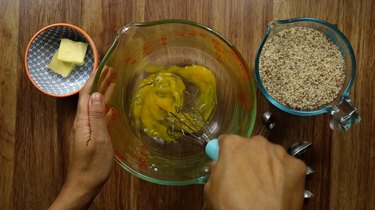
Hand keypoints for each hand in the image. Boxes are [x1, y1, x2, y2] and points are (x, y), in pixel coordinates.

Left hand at [49, 70, 113, 209]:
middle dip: (100, 83)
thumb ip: (97, 117)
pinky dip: (105, 108)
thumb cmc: (93, 166)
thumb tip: (96, 95)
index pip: (86, 95)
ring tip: (113, 82)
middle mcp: (81, 123)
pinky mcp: (90, 136)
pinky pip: (97, 117)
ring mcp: (85, 130)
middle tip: (112, 70)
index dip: (94, 79)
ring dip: (103, 94)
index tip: (103, 66)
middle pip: (90, 98)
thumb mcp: (99, 140)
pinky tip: (111, 107)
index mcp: (82, 121)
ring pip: (94, 106)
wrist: (84, 185)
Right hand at [204, 135, 306, 209]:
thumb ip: (216, 170)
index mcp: (234, 144)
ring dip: (267, 166)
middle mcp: (257, 143)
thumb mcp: (211, 188)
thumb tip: (219, 167)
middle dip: (249, 159)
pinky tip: (277, 191)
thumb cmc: (234, 206)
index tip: (228, 162)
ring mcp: (279, 153)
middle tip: (246, 179)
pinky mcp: (297, 166)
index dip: (227, 154)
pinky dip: (284, 177)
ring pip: (271, 155)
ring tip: (263, 188)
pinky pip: (288, 167)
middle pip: (251, 147)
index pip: (227, 141)